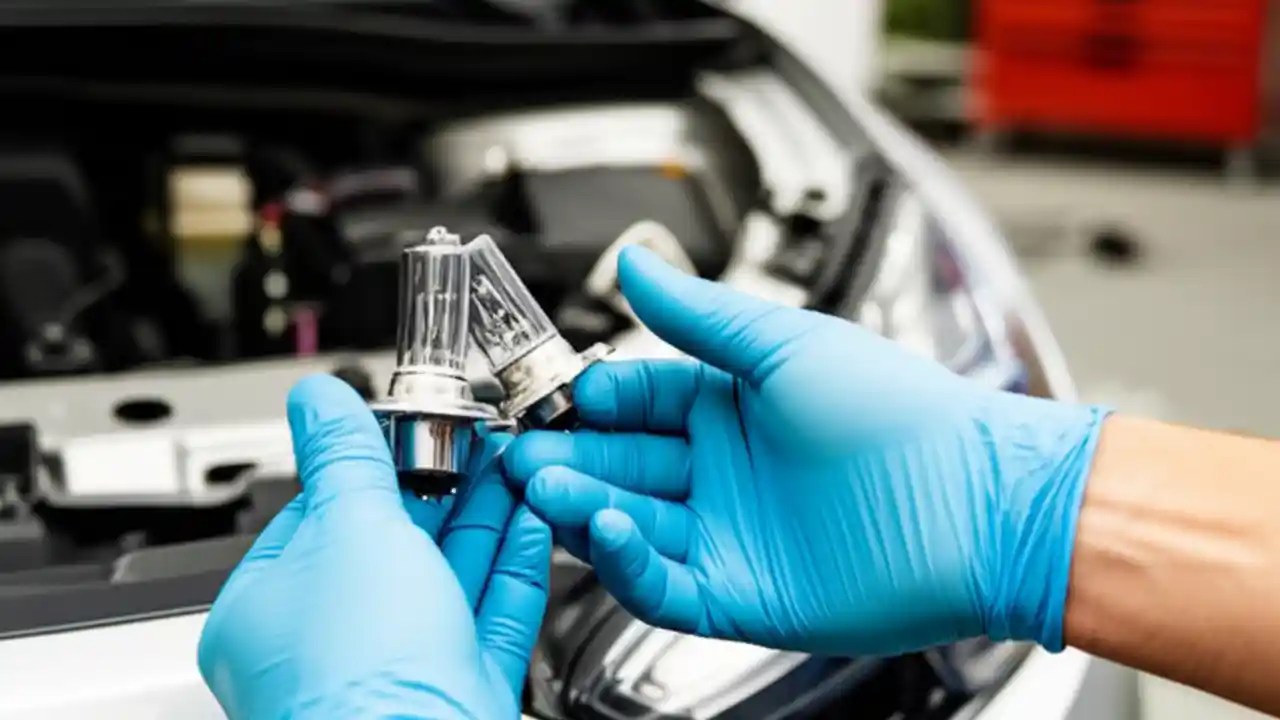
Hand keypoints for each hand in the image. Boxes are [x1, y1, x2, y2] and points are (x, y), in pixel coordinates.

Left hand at [198, 375, 550, 718]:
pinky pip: (490, 616)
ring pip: (450, 578)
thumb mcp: (349, 530)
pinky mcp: (459, 693)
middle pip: (397, 544)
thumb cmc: (359, 677)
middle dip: (448, 484)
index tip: (418, 425)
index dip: (376, 462)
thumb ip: (344, 456)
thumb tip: (316, 397)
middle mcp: (335, 647)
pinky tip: (534, 522)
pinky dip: (515, 565)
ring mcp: (401, 672)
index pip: (324, 515)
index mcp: (274, 611)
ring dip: (489, 515)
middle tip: (484, 436)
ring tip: (520, 462)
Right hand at [504, 247, 1108, 656]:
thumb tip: (638, 261)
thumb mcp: (783, 344)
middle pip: (621, 464)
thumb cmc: (900, 414)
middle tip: (522, 450)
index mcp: (733, 405)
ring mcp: (729, 534)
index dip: (591, 397)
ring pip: (631, 524)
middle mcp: (725, 471)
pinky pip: (662, 583)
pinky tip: (604, 529)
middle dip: (569, 455)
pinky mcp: (739, 595)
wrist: (976, 502)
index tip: (552, 391)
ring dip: (582, 506)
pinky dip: (626, 562)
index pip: (636, 399)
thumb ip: (697, 313)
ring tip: (542, 484)